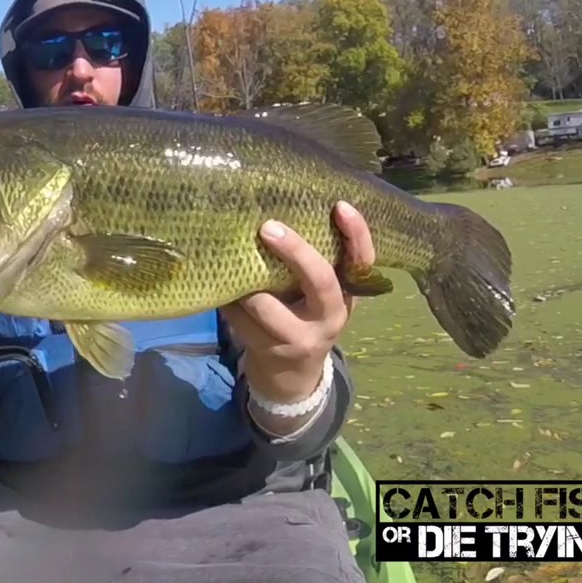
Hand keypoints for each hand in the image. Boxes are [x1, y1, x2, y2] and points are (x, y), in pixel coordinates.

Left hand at [221, 201, 374, 405]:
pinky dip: (226, 300)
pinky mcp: (268, 350)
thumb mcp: (319, 295)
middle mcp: (330, 317)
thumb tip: (279, 208)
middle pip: (320, 281)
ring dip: (243, 282)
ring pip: (265, 303)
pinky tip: (219, 288)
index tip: (340, 205)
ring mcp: (300, 338)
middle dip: (296, 251)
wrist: (293, 376)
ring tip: (229, 262)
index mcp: (347, 295)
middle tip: (268, 226)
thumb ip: (314, 262)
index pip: (362, 261)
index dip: (356, 234)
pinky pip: (238, 318)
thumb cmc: (304, 315)